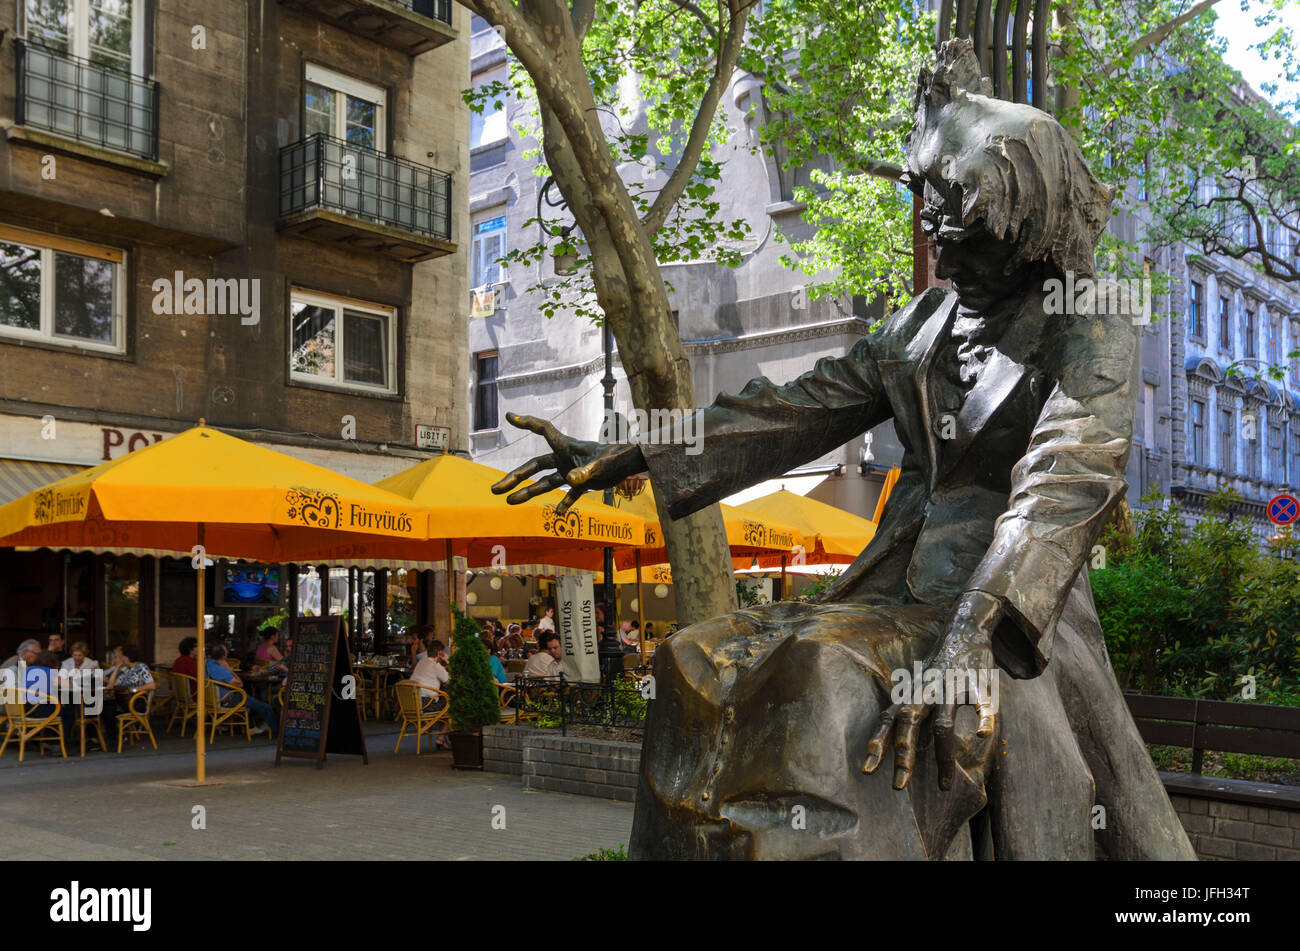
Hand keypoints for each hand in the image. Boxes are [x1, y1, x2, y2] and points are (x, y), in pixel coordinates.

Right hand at [492, 413, 644, 515]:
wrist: (632, 464)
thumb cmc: (618, 458)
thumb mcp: (601, 466)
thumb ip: (586, 472)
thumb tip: (571, 480)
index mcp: (567, 447)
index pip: (543, 431)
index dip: (527, 423)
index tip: (510, 417)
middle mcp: (565, 458)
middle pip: (534, 466)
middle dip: (515, 477)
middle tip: (496, 489)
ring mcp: (572, 471)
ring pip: (545, 482)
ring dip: (529, 492)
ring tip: (510, 501)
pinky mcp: (583, 483)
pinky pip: (569, 495)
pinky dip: (563, 503)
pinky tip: (557, 514)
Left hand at [862, 590, 1001, 790]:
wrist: (963, 631)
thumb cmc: (937, 667)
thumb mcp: (915, 685)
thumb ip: (906, 711)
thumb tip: (894, 745)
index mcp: (910, 693)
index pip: (887, 719)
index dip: (876, 743)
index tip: (866, 769)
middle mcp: (925, 691)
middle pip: (908, 725)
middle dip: (902, 756)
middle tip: (898, 785)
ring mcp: (949, 687)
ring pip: (942, 726)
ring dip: (943, 758)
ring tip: (944, 784)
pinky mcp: (974, 683)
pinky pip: (978, 704)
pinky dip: (981, 719)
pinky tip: (980, 736)